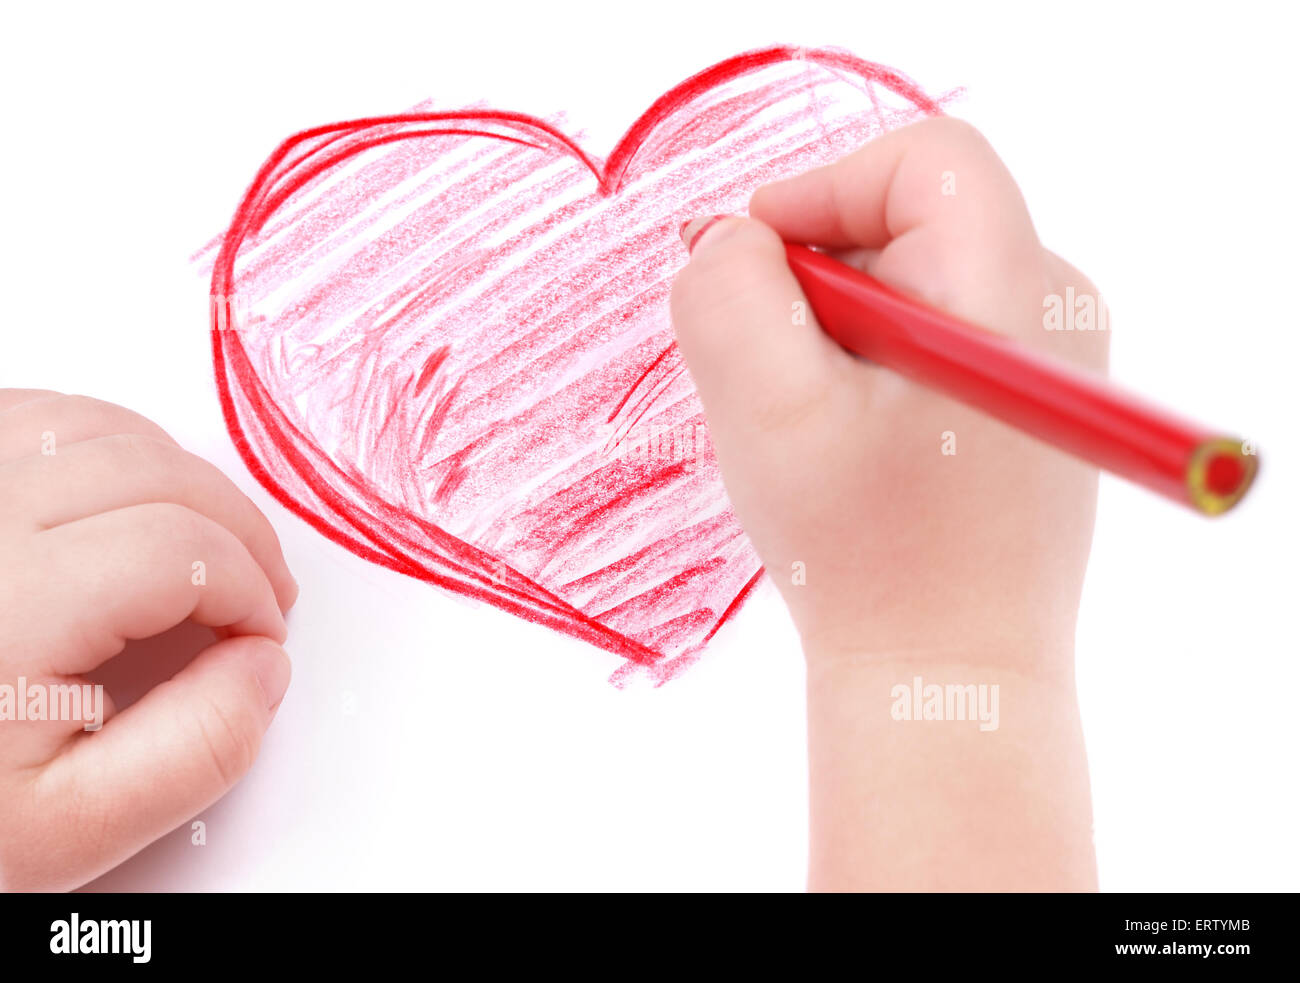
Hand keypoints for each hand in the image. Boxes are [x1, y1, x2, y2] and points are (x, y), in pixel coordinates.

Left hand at [0, 390, 296, 890]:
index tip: (261, 636)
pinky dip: (105, 442)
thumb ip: (193, 754)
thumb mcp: (69, 830)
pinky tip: (126, 500)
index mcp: (7, 610)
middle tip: (259, 589)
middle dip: (238, 529)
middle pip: (155, 472)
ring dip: (181, 478)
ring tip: (205, 542)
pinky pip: (35, 412)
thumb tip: (264, 666)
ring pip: (100, 425)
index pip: (182, 551)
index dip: (251, 589)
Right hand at [671, 118, 1103, 889]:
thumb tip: (725, 240)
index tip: (756, 266)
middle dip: (817, 279)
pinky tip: (848, 454)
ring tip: (810, 429)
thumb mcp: (766, 407)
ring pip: (911, 289)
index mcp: (1013, 291)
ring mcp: (1047, 370)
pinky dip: (865, 375)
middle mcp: (1052, 314)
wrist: (944, 683)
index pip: (925, 160)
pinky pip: (926, 345)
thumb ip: (727, 290)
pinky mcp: (1025, 415)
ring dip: (833, 336)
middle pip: (911, 224)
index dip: (823, 189)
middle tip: (770, 373)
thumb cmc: (865, 557)